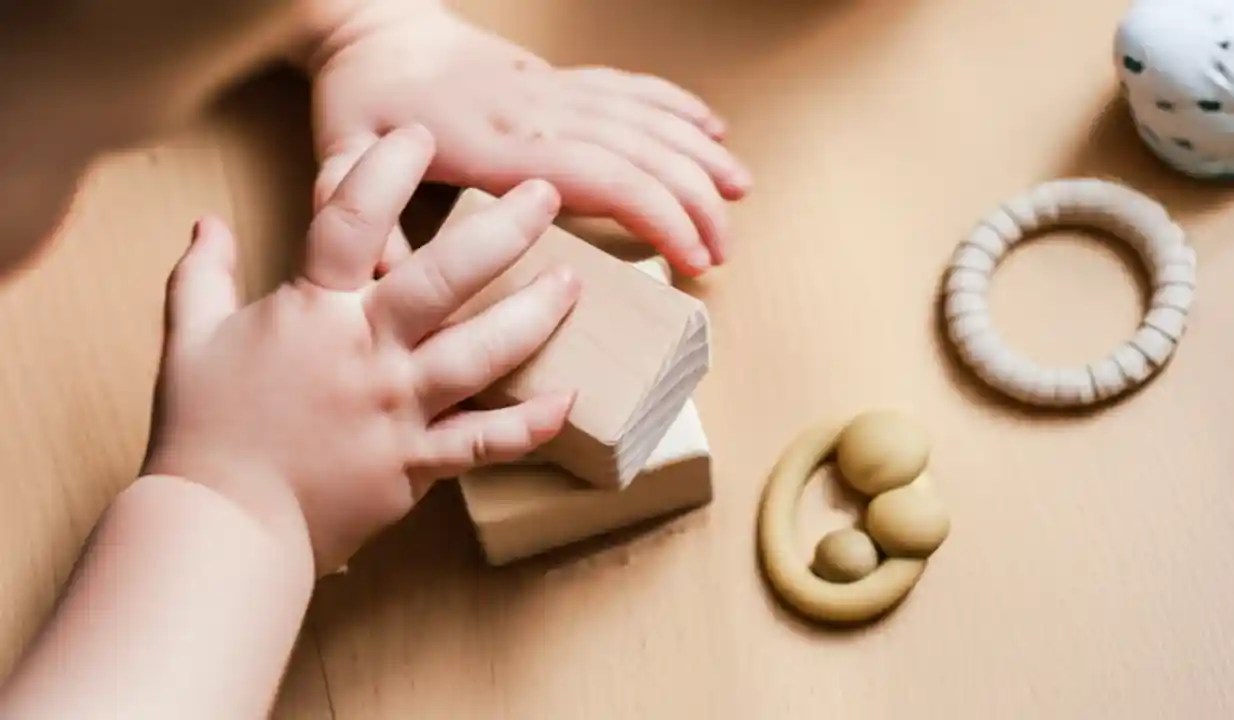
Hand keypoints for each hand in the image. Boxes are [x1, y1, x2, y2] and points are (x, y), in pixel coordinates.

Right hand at [143, 127, 579, 572]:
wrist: (221, 528)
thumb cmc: (203, 433)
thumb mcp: (190, 341)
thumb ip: (202, 277)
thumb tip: (206, 225)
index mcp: (312, 313)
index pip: (349, 222)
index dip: (384, 171)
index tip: (419, 137)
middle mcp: (366, 352)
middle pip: (444, 279)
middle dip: (502, 231)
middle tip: (546, 195)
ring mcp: (398, 408)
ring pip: (482, 354)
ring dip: (534, 316)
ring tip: (572, 283)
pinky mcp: (417, 463)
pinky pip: (485, 442)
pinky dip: (530, 425)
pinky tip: (569, 398)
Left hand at [304, 0, 750, 276]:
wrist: (374, 25)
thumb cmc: (362, 97)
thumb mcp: (343, 157)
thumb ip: (361, 214)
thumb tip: (384, 274)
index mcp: (500, 142)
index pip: (604, 176)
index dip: (659, 216)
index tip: (692, 257)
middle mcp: (542, 111)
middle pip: (642, 152)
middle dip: (695, 203)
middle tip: (722, 253)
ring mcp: (556, 91)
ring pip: (649, 118)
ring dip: (700, 156)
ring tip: (740, 195)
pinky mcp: (561, 81)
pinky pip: (634, 89)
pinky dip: (679, 108)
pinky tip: (712, 128)